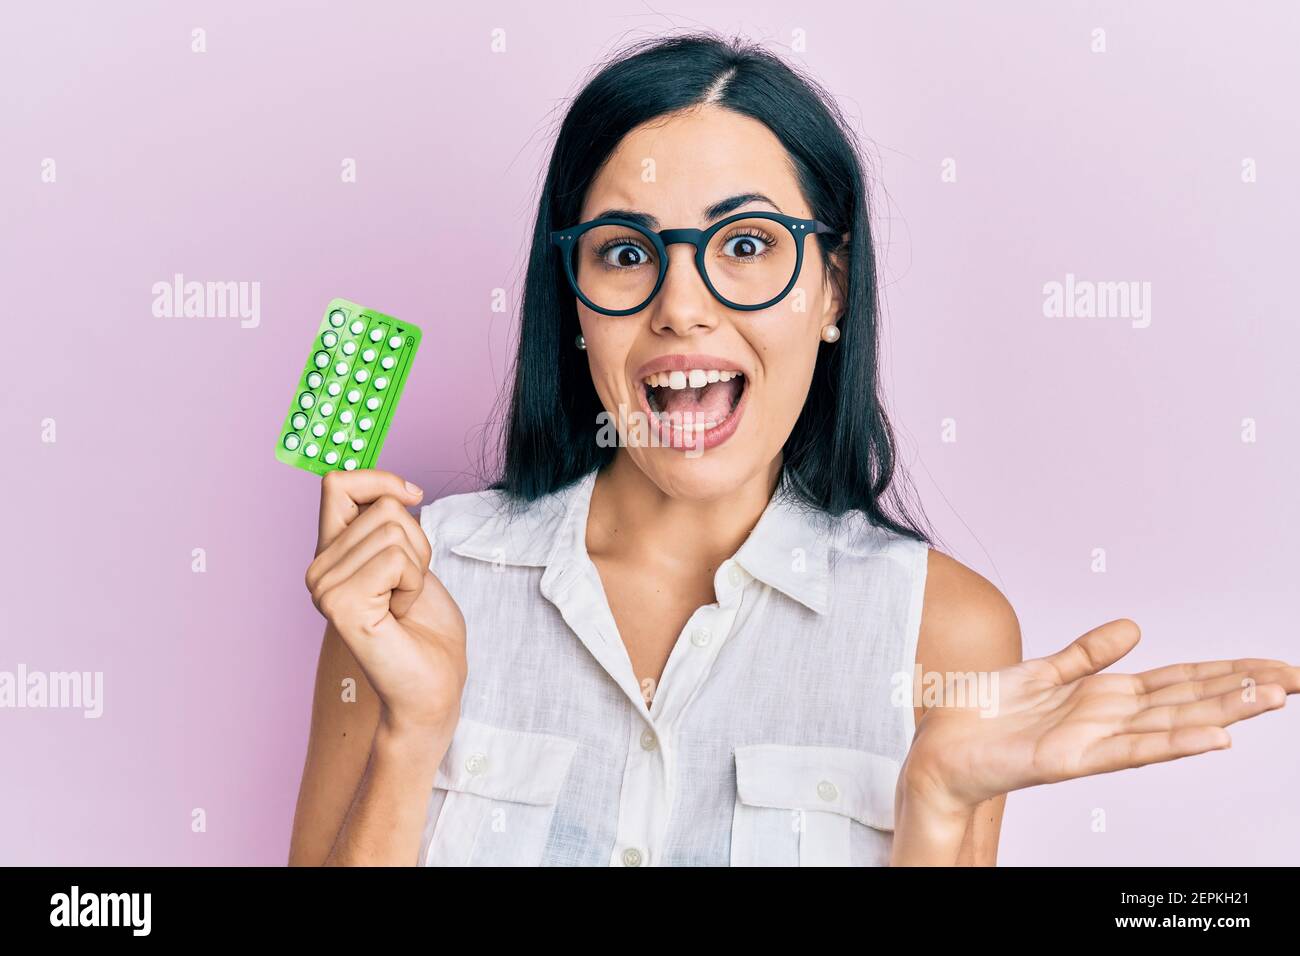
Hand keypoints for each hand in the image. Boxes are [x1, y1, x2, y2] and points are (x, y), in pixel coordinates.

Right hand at [305, 469, 466, 734]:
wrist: (432, 687)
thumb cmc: (424, 628)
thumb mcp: (408, 559)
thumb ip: (388, 524)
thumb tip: (394, 487)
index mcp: (331, 555)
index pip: (338, 483)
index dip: (379, 479)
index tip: (413, 494)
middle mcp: (319, 569)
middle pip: (382, 506)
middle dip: (416, 542)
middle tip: (408, 587)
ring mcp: (324, 587)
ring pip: (392, 529)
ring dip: (416, 565)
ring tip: (403, 602)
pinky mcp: (341, 604)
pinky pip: (394, 558)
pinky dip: (413, 583)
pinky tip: (399, 613)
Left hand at [903, 618, 1297, 812]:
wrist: (940, 747)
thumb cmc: (986, 715)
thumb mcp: (1043, 671)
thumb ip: (1087, 653)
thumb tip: (1134, 627)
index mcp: (1104, 697)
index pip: (1179, 681)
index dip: (1225, 672)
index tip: (1273, 665)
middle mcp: (1107, 720)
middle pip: (1188, 700)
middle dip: (1241, 689)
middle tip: (1296, 680)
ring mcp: (1093, 742)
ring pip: (1171, 724)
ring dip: (1222, 713)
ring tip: (1270, 699)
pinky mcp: (1068, 759)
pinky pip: (1130, 750)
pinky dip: (1173, 743)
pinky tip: (1213, 737)